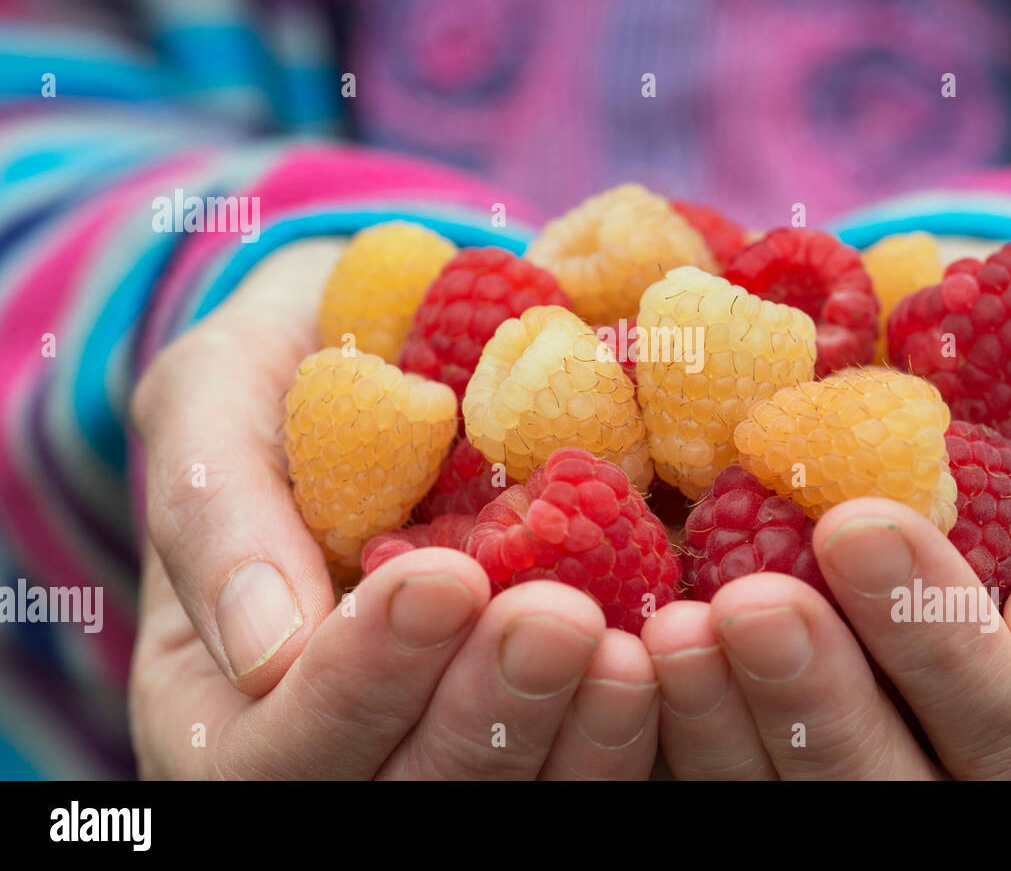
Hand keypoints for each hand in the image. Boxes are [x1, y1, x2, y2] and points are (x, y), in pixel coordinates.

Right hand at [129, 239, 658, 778]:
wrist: (387, 343)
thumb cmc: (278, 374)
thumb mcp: (213, 397)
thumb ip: (214, 509)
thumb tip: (270, 647)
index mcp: (231, 705)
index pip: (281, 752)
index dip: (361, 684)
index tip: (440, 580)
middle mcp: (348, 744)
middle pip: (411, 795)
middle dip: (483, 718)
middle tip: (553, 620)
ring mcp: (450, 729)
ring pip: (510, 796)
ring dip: (572, 737)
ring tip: (625, 652)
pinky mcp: (544, 705)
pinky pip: (584, 755)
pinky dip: (630, 722)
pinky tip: (668, 651)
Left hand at [644, 238, 1010, 778]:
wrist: (960, 355)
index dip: (942, 644)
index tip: (857, 526)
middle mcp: (978, 755)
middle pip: (902, 786)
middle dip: (825, 702)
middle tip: (754, 607)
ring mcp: (876, 746)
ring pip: (801, 793)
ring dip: (733, 724)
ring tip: (678, 632)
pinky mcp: (778, 723)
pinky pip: (726, 764)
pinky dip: (682, 720)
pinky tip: (640, 653)